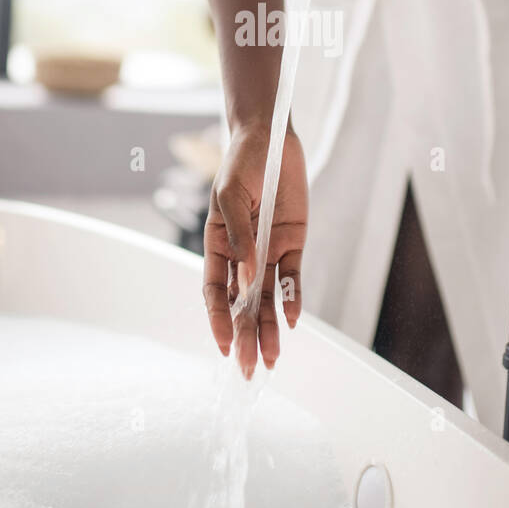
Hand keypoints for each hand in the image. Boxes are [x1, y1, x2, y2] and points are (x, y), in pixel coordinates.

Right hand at [203, 123, 307, 378]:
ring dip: (268, 328)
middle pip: (243, 303)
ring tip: (271, 360)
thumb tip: (246, 271)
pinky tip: (290, 321)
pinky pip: (292, 276)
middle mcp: (243, 254)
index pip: (215, 290)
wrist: (270, 137)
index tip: (222, 345)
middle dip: (244, 337)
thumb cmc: (241, 162)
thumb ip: (240, 233)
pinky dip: (292, 298)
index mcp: (217, 244)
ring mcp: (269, 250)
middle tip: (247, 370)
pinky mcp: (293, 242)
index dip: (218, 318)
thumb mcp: (231, 194)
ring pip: (267, 298)